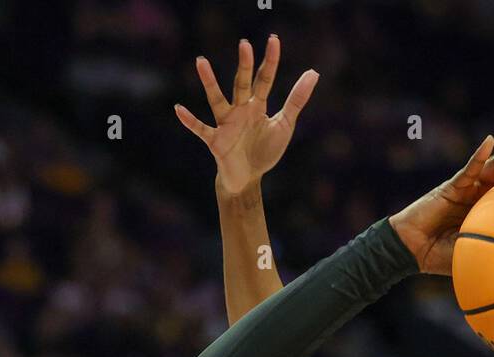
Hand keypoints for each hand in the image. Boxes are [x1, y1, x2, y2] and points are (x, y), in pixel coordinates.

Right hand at [175, 36, 317, 196]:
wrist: (247, 179)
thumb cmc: (264, 150)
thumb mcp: (285, 124)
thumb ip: (296, 99)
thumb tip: (313, 72)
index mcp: (257, 105)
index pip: (264, 79)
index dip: (270, 61)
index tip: (273, 40)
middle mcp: (240, 110)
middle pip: (242, 84)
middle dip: (244, 66)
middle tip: (244, 44)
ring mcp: (226, 124)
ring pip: (217, 100)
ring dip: (209, 83)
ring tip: (201, 61)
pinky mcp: (216, 141)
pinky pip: (201, 129)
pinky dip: (190, 121)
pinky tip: (179, 109)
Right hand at [389, 128, 493, 274]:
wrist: (412, 249)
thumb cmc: (440, 257)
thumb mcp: (473, 253)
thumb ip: (492, 248)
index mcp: (487, 213)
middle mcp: (480, 196)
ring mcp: (468, 188)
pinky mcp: (453, 185)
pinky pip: (469, 168)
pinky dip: (479, 156)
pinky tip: (490, 142)